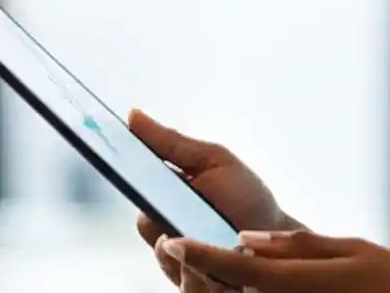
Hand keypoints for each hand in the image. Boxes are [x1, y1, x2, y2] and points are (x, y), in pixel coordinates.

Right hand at [128, 109, 302, 290]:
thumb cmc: (244, 197)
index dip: (118, 166)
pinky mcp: (188, 284)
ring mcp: (175, 259)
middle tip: (186, 205)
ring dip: (192, 243)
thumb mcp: (212, 161)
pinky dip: (201, 269)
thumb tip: (133, 115)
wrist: (274, 240)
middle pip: (145, 221)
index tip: (115, 155)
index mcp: (163, 194)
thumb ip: (172, 143)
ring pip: (166, 254)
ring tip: (214, 235)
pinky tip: (217, 262)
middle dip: (167, 214)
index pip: (130, 181)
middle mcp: (162, 227)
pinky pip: (183, 281)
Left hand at [163, 230, 389, 292]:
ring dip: (210, 287)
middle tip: (173, 247)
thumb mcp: (353, 250)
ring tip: (197, 264)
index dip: (197, 253)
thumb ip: (298, 246)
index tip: (171, 239)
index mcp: (297, 283)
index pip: (234, 267)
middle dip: (193, 272)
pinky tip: (239, 281)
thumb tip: (247, 240)